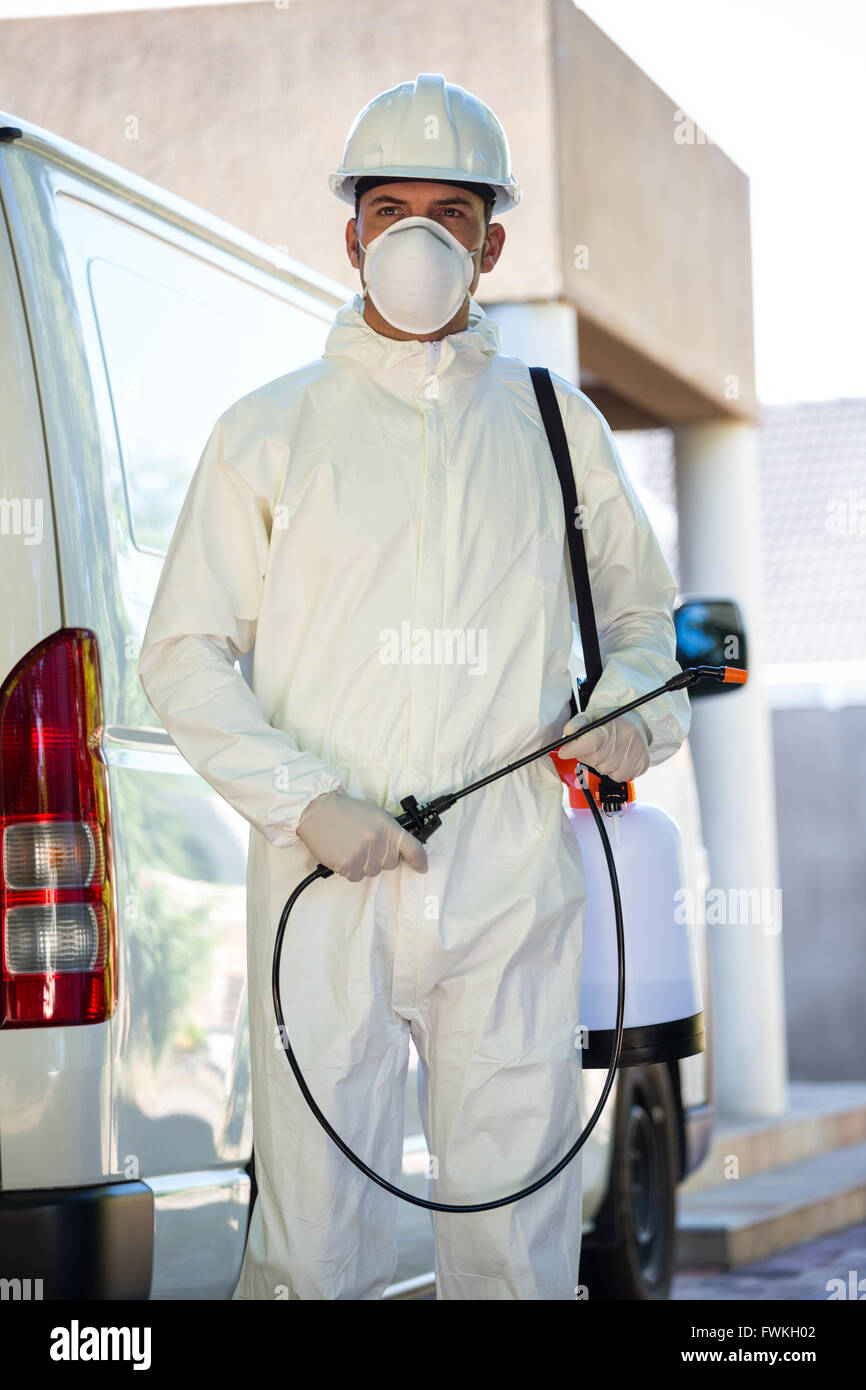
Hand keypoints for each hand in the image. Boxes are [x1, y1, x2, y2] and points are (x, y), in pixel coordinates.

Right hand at [296, 789, 427, 880]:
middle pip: (390, 864)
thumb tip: (398, 849)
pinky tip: (342, 853)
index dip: (419, 860)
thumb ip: (388, 831)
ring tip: (350, 846)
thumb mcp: (374, 814)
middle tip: (364, 844)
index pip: (413, 848)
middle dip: (380, 858)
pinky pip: (356, 877)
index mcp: (388, 826)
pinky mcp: (348, 865)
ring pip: (372, 872)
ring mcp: (364, 854)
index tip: (421, 867)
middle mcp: (378, 841)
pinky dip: (349, 869)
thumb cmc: (344, 811)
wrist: (317, 811)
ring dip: (363, 864)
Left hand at [557, 709, 650, 782]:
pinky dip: (613, 770)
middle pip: (593, 759)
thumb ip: (578, 722)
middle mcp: (625, 740)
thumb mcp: (594, 716)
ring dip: (601, 763)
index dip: (573, 749)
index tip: (565, 752)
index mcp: (612, 726)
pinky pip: (617, 776)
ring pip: (604, 770)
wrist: (638, 724)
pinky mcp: (641, 765)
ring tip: (609, 750)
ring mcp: (634, 754)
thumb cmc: (613, 721)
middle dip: (587, 755)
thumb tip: (568, 731)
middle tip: (593, 746)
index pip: (589, 742)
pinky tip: (618, 758)